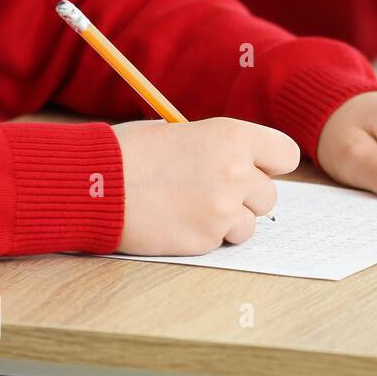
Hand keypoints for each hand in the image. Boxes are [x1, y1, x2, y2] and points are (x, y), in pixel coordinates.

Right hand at [114, 118, 299, 254]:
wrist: (90, 184)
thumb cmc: (129, 154)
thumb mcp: (181, 133)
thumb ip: (218, 148)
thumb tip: (244, 163)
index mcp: (233, 136)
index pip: (286, 155)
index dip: (269, 165)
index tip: (254, 169)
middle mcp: (237, 171)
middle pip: (269, 195)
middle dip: (245, 198)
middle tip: (210, 193)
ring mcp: (224, 208)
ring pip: (249, 224)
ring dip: (227, 221)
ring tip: (189, 208)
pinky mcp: (206, 238)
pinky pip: (221, 242)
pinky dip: (204, 236)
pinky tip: (175, 222)